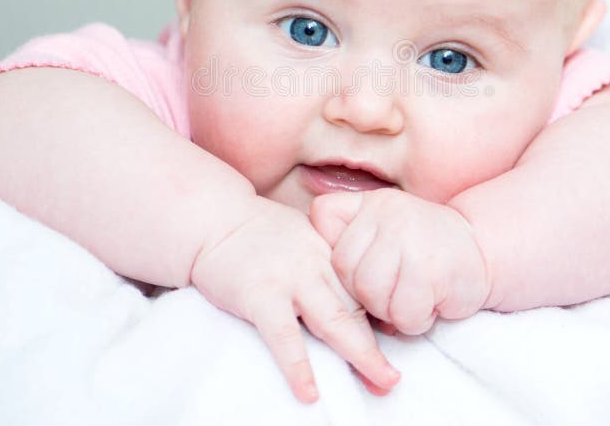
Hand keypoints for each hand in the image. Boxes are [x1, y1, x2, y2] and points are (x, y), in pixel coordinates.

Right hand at [189, 195, 400, 402]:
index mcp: (327, 250)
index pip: (362, 288)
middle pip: (356, 307)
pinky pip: (284, 337)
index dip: (380, 320)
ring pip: (333, 320)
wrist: (215, 219)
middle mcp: (316, 263)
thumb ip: (323, 260)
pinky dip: (299, 366)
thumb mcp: (301, 235)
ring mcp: (290, 278)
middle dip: (379, 344)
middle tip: (394, 376)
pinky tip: (310, 391)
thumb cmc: (257, 232)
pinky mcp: (260, 295)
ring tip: (380, 382)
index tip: (394, 344)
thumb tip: (347, 298)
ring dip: (360, 353)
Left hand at [310, 189, 491, 334]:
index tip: (361, 264)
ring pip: (370, 294)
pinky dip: (414, 321)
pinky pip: (402, 313)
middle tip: (392, 290)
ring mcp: (410, 238)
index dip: (335, 251)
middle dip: (364, 293)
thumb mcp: (384, 228)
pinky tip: (429, 305)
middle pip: (344, 269)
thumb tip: (311, 270)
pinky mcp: (431, 269)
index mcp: (371, 201)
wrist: (483, 251)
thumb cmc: (423, 248)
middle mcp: (388, 212)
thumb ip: (350, 236)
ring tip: (410, 297)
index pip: (322, 218)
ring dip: (389, 311)